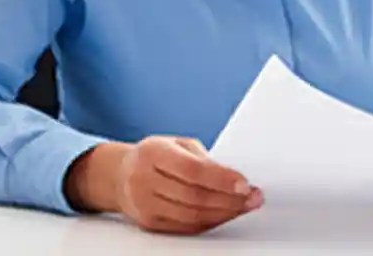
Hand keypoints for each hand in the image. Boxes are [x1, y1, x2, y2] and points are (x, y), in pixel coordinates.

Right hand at [65, 136, 262, 233]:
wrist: (120, 176)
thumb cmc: (155, 156)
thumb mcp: (177, 144)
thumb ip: (203, 159)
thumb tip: (234, 180)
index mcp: (153, 153)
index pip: (192, 170)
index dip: (221, 179)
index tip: (245, 183)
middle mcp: (144, 179)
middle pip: (194, 196)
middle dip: (229, 199)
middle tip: (253, 197)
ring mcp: (144, 204)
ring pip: (191, 215)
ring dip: (224, 213)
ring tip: (245, 206)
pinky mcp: (149, 223)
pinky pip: (185, 227)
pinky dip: (210, 222)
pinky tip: (225, 214)